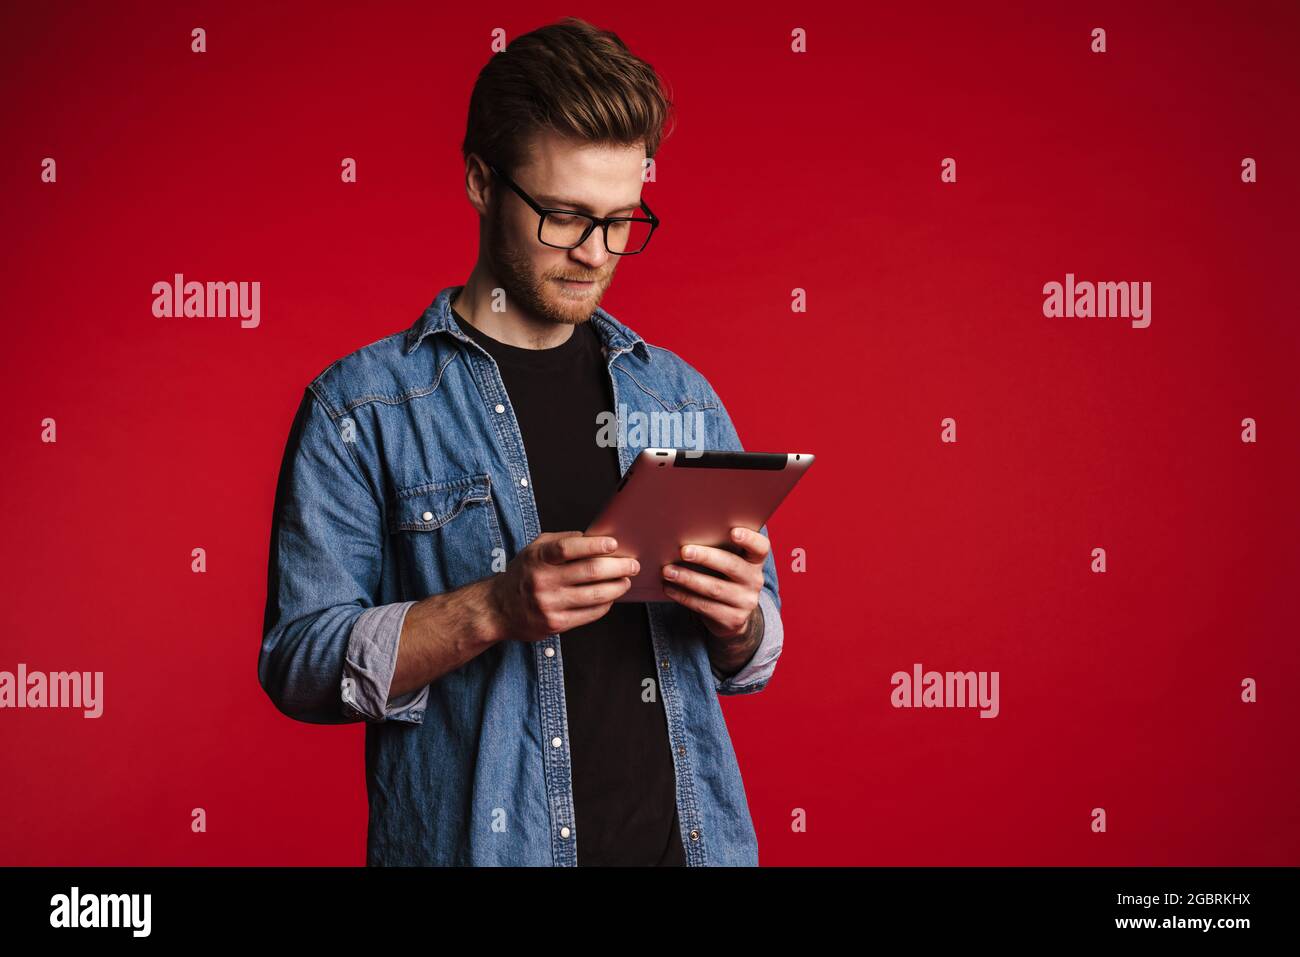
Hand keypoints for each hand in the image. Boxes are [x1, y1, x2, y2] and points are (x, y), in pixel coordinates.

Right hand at [488, 531, 637, 641]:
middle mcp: (543, 581)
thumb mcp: (534, 550)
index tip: (613, 544)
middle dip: (618, 567)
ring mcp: (550, 604)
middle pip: (589, 572)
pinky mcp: (556, 623)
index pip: (569, 548)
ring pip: (595, 595)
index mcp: (538, 558)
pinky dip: (605, 604)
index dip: (594, 545)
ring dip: (617, 587)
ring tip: (625, 581)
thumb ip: (561, 541)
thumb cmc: (522, 575)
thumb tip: (592, 538)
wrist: (498, 609)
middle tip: (632, 564)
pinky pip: (590, 613)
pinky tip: (610, 597)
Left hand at [661, 526, 768, 639]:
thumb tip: (684, 535)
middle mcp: (755, 580)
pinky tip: (669, 588)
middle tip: (684, 551)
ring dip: (688, 578)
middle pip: (732, 566)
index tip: (733, 531)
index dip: (749, 539)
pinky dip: (684, 596)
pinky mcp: (733, 619)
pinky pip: (705, 606)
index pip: (760, 547)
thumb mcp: (727, 563)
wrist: (732, 616)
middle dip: (706, 557)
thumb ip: (717, 549)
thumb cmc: (723, 578)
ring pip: (715, 588)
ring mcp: (745, 602)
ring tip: (668, 571)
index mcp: (755, 561)